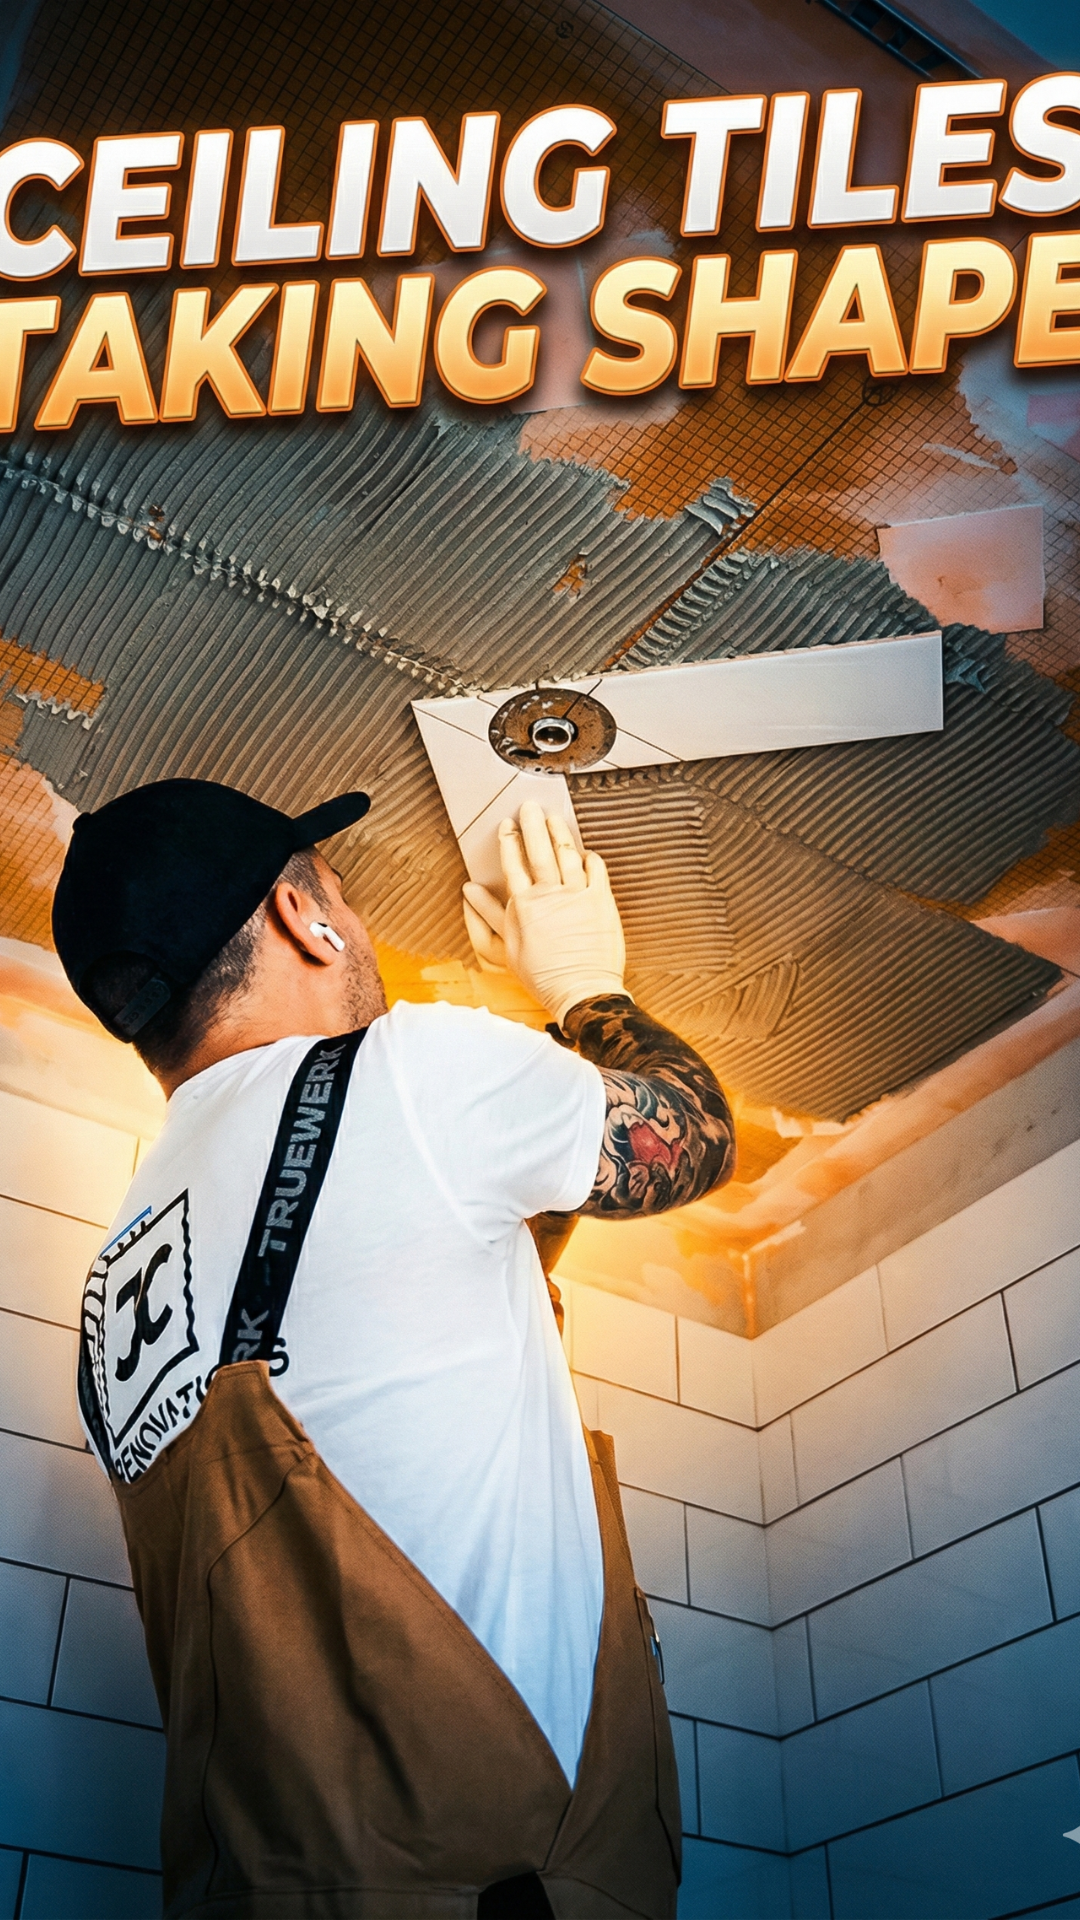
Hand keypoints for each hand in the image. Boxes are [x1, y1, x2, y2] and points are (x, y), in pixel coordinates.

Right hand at [462, 802, 627, 1026]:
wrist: (580, 990)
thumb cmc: (541, 975)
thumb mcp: (504, 947)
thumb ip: (487, 915)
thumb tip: (469, 891)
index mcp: (522, 905)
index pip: (513, 863)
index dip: (509, 840)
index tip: (507, 824)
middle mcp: (549, 894)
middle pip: (539, 849)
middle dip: (532, 824)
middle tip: (530, 806)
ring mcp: (577, 895)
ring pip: (567, 852)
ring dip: (559, 832)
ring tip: (554, 817)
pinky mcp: (601, 900)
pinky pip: (596, 868)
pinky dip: (590, 857)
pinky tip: (585, 852)